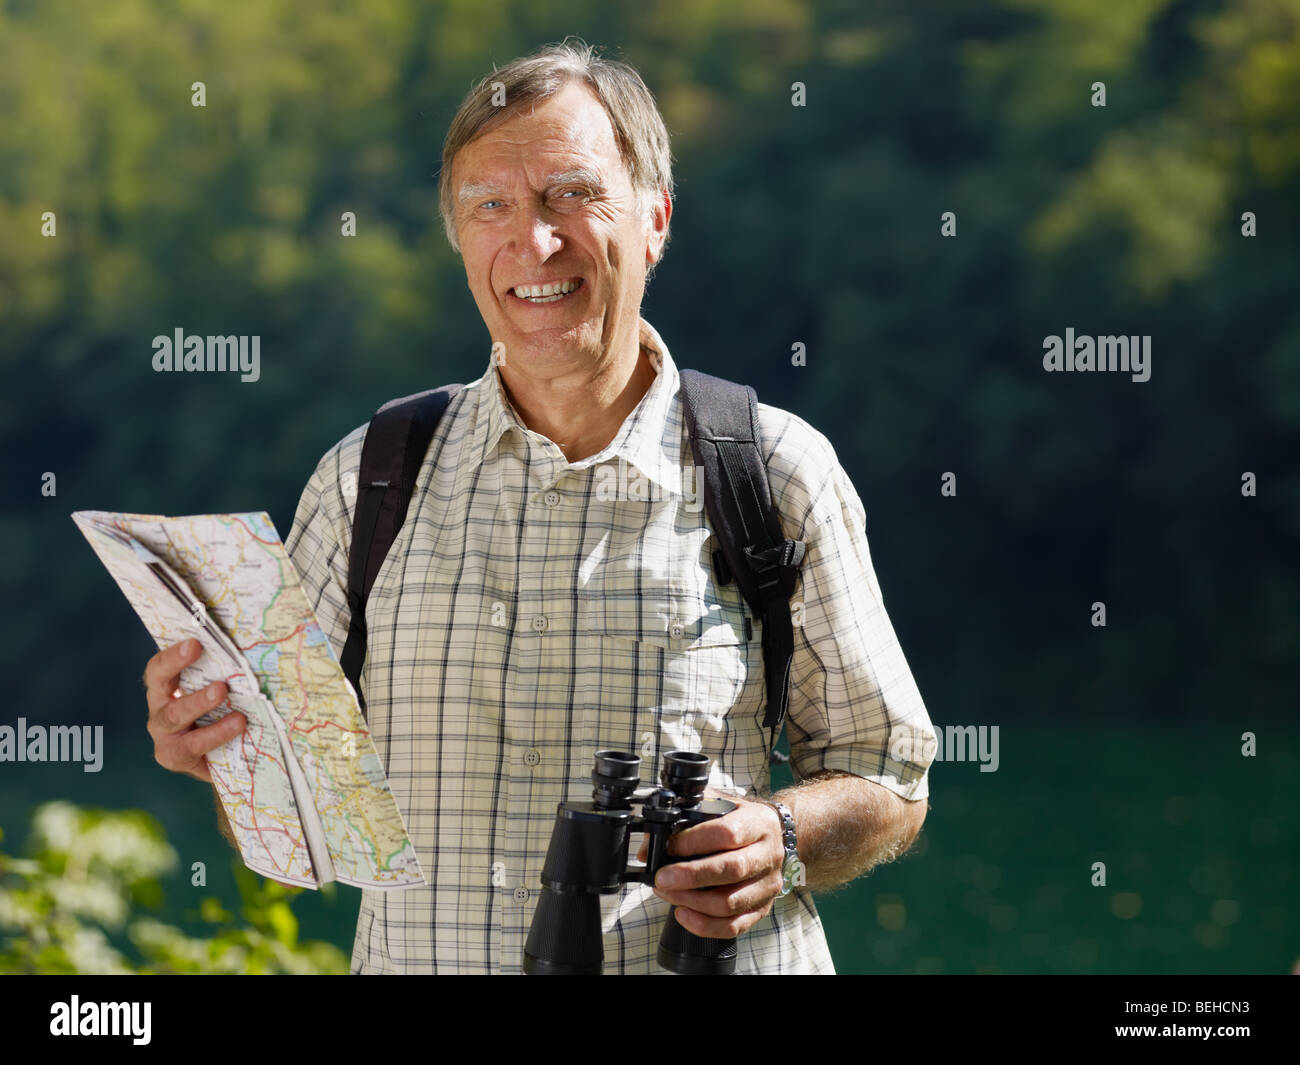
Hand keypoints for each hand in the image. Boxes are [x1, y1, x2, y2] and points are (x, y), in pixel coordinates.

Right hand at [144, 638, 244, 781]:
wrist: (219, 759)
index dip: (173, 656)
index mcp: (165, 688)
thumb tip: (250, 649)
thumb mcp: (218, 692)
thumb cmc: (218, 713)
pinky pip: (193, 746)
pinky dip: (217, 736)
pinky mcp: (174, 757)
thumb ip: (224, 672)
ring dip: (202, 707)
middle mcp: (159, 708)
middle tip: (219, 683)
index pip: (159, 668)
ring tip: (236, 712)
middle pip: (161, 688)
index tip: (196, 643)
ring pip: (175, 717)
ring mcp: (164, 735)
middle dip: (184, 676)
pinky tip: (238, 727)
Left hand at [647, 795, 785, 938]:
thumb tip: (648, 849)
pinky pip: (734, 926)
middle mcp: (767, 855)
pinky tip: (684, 913)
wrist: (778, 834)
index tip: (669, 846)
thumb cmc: (742, 820)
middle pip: (731, 870)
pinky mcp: (762, 908)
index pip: (727, 833)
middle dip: (691, 876)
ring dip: (693, 902)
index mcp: (757, 823)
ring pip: (730, 902)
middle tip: (662, 878)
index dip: (695, 841)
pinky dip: (704, 925)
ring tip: (668, 893)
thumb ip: (685, 818)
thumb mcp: (719, 806)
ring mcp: (767, 885)